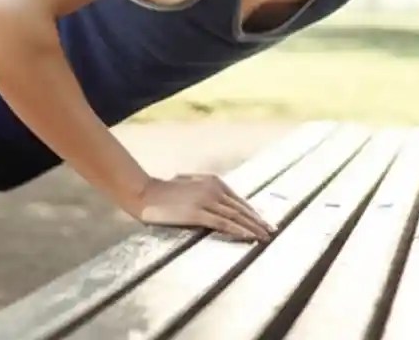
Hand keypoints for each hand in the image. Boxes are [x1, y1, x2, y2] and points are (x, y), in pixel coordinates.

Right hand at [135, 173, 275, 241]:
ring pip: (236, 217)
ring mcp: (206, 200)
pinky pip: (223, 223)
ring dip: (253, 227)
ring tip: (264, 237)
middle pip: (242, 209)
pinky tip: (247, 236)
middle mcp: (214, 189)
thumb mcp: (190, 185)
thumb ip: (207, 190)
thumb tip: (220, 201)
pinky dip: (238, 230)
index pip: (239, 200)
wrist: (146, 193)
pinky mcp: (197, 213)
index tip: (264, 222)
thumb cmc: (165, 191)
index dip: (254, 212)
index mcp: (214, 182)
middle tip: (272, 231)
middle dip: (259, 221)